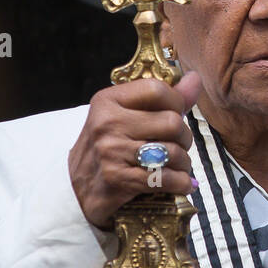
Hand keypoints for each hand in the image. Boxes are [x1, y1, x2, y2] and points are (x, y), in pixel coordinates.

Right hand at [68, 71, 201, 229]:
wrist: (74, 188)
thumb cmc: (107, 146)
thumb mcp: (126, 115)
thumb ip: (163, 99)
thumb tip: (194, 79)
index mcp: (109, 100)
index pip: (157, 89)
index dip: (177, 102)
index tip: (177, 114)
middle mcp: (108, 123)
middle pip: (172, 123)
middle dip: (184, 137)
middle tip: (179, 145)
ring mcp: (111, 151)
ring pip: (173, 152)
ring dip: (184, 163)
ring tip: (179, 165)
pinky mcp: (118, 179)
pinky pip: (165, 179)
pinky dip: (181, 183)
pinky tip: (182, 183)